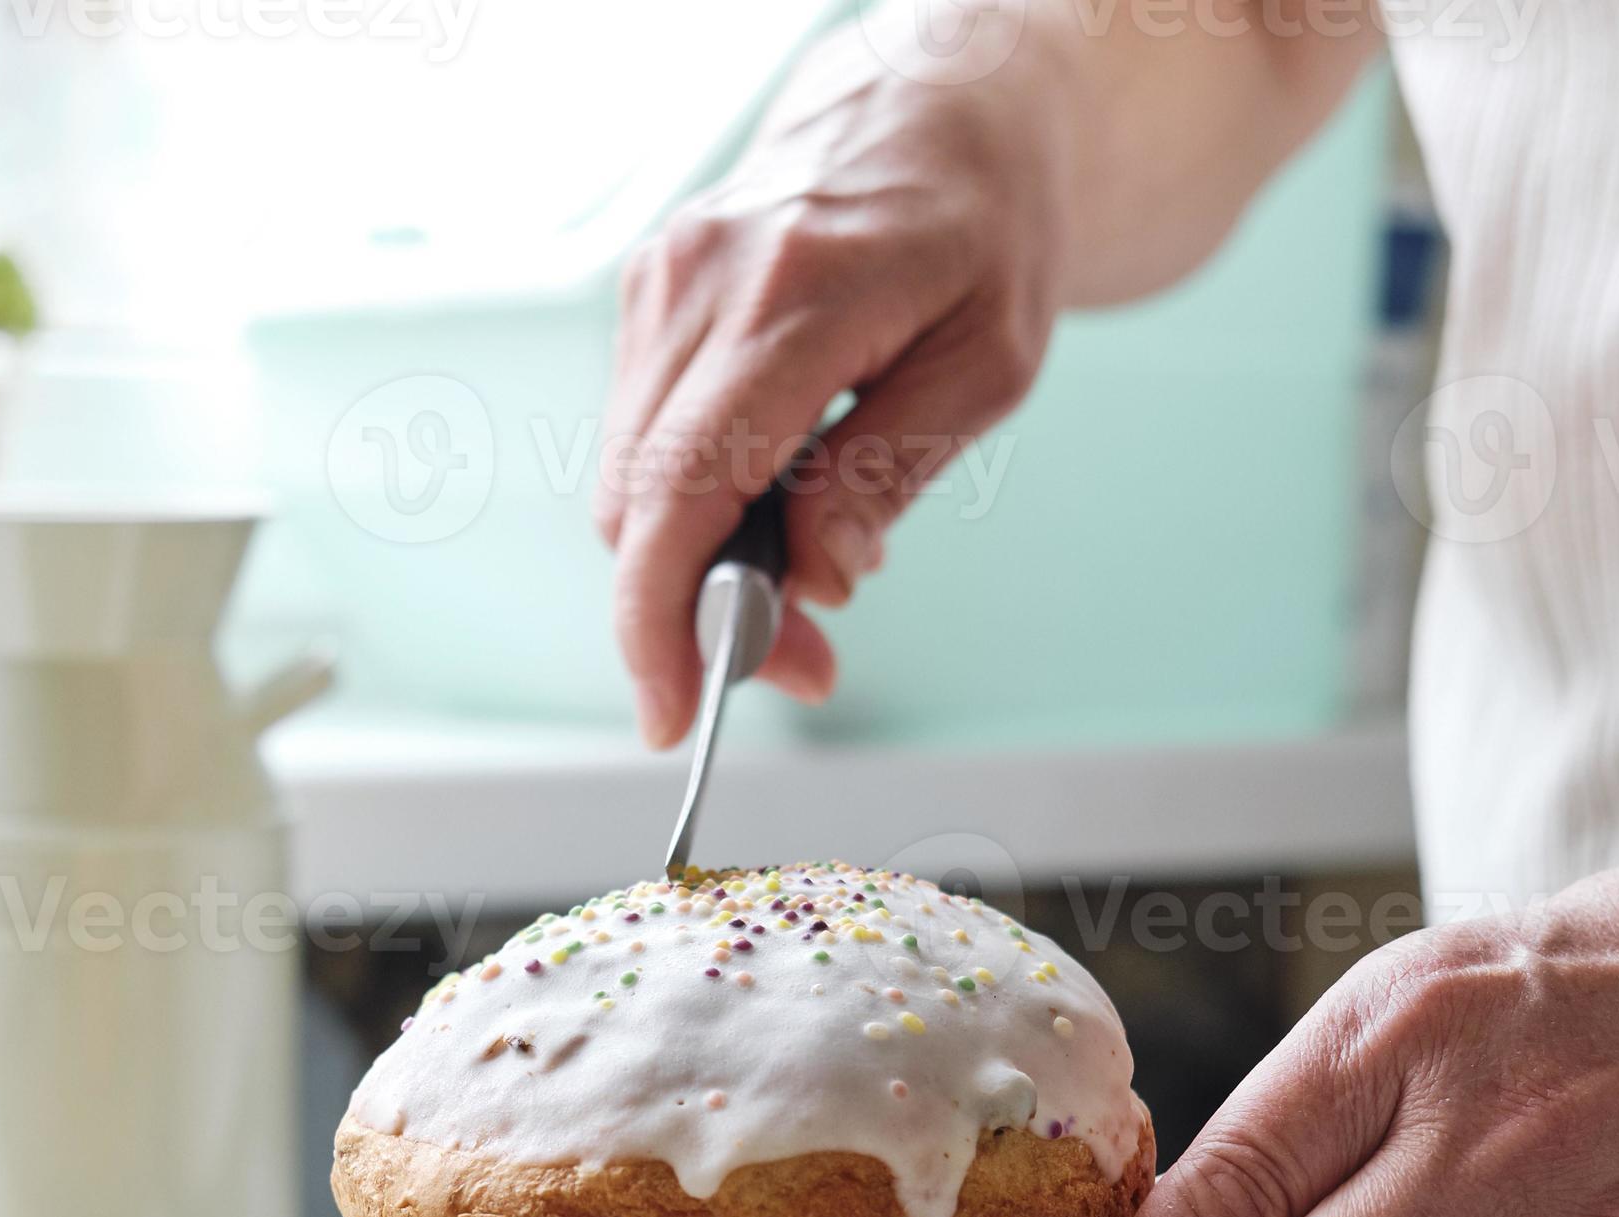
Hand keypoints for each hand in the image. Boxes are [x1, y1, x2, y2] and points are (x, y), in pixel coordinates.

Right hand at [596, 19, 1071, 745]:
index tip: (672, 709)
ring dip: (698, 560)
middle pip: (640, 505)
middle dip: (700, 611)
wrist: (949, 105)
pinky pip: (643, 434)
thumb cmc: (987, 230)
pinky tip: (778, 493)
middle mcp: (699, 280)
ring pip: (630, 479)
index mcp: (790, 297)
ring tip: (809, 572)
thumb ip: (890, 472)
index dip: (661, 620)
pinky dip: (693, 495)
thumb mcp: (988, 364)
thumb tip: (817, 581)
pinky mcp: (650, 289)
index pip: (682, 493)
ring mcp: (661, 278)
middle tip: (803, 660)